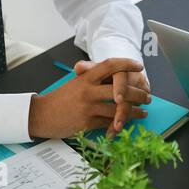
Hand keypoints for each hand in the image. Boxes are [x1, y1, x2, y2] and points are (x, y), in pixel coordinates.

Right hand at [28, 57, 150, 138]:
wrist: (41, 115)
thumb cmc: (60, 98)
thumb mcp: (75, 82)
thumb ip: (92, 77)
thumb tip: (113, 74)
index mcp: (86, 77)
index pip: (109, 65)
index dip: (126, 64)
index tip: (139, 66)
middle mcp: (88, 90)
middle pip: (121, 90)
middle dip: (138, 94)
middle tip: (147, 97)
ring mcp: (88, 107)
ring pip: (118, 109)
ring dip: (134, 112)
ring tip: (143, 113)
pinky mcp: (86, 122)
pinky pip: (109, 123)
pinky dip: (119, 124)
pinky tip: (126, 124)